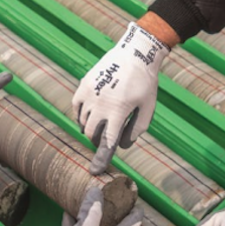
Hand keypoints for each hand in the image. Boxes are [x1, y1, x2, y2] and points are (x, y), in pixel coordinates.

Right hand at [73, 22, 169, 174]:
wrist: (135, 54)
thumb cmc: (145, 83)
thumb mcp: (148, 108)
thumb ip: (136, 129)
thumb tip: (122, 145)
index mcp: (118, 111)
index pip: (106, 142)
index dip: (101, 158)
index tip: (95, 171)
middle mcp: (100, 104)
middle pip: (91, 134)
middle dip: (98, 140)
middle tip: (107, 136)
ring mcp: (89, 94)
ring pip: (83, 122)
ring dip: (91, 128)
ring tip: (103, 122)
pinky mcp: (84, 85)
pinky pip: (76, 107)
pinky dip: (81, 115)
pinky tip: (91, 114)